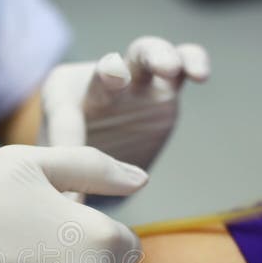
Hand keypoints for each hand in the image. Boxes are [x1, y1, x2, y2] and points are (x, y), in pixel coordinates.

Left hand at [40, 36, 209, 170]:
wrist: (91, 161)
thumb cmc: (67, 161)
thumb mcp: (61, 170)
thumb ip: (69, 179)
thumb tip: (73, 207)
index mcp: (61, 93)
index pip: (66, 118)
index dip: (72, 147)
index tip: (77, 176)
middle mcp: (97, 80)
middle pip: (107, 69)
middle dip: (110, 72)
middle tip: (113, 77)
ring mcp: (134, 81)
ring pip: (148, 55)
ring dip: (158, 57)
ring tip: (169, 68)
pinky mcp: (163, 88)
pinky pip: (182, 63)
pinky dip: (192, 61)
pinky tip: (200, 74)